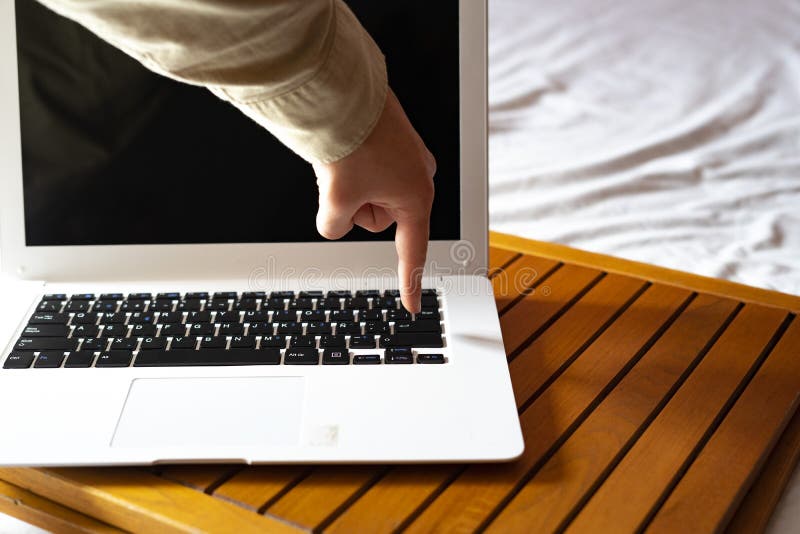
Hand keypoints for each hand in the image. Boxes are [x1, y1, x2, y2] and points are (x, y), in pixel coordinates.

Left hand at [313, 88, 435, 312]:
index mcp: (416, 196)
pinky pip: (369, 167)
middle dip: (355, 207)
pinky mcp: (392, 139)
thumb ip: (335, 227)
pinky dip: (352, 165)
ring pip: (369, 192)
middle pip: (378, 217)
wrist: (341, 91)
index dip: (409, 282)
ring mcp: (408, 155)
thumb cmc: (350, 141)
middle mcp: (418, 175)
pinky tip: (346, 149)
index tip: (410, 305)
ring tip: (342, 160)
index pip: (411, 251)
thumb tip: (334, 220)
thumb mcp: (336, 201)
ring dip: (350, 185)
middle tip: (341, 182)